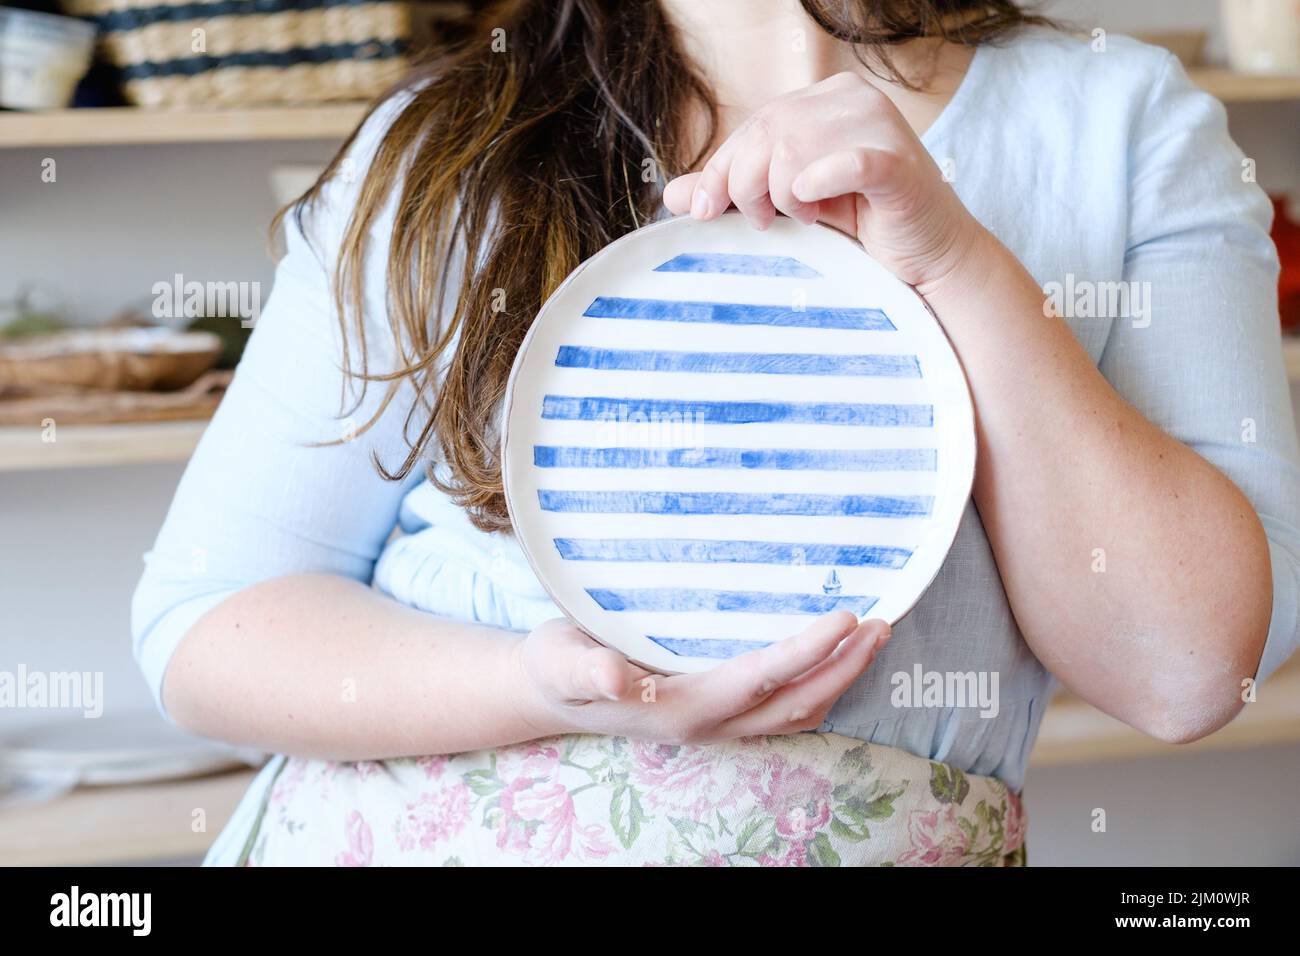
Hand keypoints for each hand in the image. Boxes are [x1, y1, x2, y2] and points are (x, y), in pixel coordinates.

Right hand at [511, 613, 889, 744]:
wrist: (546, 692)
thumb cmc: (556, 669)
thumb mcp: (561, 662)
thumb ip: (587, 671)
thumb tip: (617, 679)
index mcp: (678, 707)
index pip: (757, 680)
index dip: (805, 654)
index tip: (845, 620)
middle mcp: (707, 722)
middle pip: (794, 706)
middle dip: (843, 671)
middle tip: (882, 625)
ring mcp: (716, 721)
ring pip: (795, 712)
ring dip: (840, 679)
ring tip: (873, 636)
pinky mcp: (717, 708)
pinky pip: (781, 705)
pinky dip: (817, 681)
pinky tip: (832, 651)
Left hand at [662, 71, 993, 300]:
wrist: (930, 261)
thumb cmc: (862, 229)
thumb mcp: (790, 206)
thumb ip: (736, 192)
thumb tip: (672, 195)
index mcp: (827, 101)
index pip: (756, 125)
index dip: (722, 169)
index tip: (703, 211)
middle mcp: (853, 101)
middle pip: (768, 131)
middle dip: (748, 184)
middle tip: (769, 221)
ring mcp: (880, 126)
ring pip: (792, 146)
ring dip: (786, 194)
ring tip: (809, 218)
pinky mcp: (899, 164)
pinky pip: (846, 162)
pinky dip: (820, 181)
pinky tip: (814, 201)